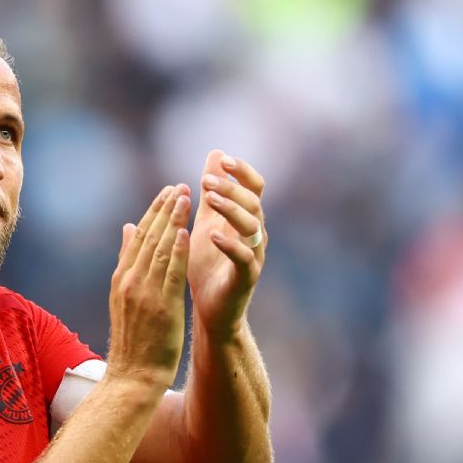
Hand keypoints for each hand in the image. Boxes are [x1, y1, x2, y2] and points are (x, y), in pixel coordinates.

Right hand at [105, 184, 191, 390]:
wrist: (132, 375)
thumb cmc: (133, 340)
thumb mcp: (124, 296)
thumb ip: (128, 262)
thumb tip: (129, 228)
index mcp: (122, 278)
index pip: (139, 237)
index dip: (154, 212)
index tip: (168, 191)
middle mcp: (131, 281)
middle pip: (149, 237)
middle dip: (165, 209)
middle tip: (180, 185)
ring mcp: (145, 294)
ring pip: (161, 250)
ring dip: (174, 221)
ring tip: (187, 198)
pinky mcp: (162, 307)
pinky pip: (171, 274)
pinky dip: (178, 251)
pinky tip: (187, 231)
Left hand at [189, 150, 266, 340]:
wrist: (209, 308)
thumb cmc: (208, 264)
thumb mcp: (207, 220)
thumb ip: (213, 191)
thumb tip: (216, 153)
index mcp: (246, 219)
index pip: (255, 187)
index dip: (242, 172)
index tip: (223, 160)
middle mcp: (256, 235)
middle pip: (254, 203)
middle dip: (232, 189)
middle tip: (206, 182)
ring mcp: (254, 256)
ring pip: (252, 227)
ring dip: (231, 210)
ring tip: (209, 199)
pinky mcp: (246, 278)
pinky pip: (244, 258)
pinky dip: (229, 244)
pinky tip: (213, 235)